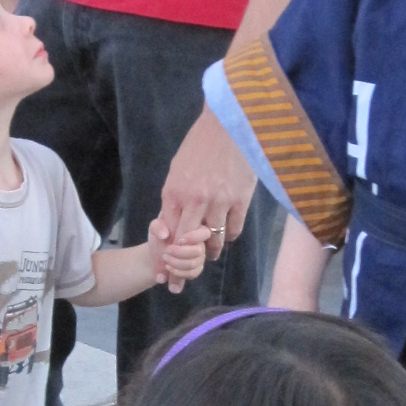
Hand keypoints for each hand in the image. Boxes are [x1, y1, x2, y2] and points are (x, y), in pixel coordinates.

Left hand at [147, 217, 208, 293]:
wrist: (157, 253)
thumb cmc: (159, 236)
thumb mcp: (155, 228)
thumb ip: (157, 226)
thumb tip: (164, 234)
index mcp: (195, 229)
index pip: (205, 233)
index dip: (194, 238)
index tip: (179, 241)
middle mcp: (201, 243)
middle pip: (199, 251)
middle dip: (180, 253)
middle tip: (166, 251)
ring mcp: (200, 257)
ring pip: (194, 264)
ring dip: (176, 263)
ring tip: (164, 258)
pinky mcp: (196, 269)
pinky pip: (192, 273)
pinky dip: (178, 273)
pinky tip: (168, 268)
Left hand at [156, 108, 254, 265]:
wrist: (227, 125)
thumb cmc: (199, 146)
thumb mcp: (177, 171)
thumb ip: (173, 198)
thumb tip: (170, 224)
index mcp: (174, 193)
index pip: (167, 235)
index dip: (166, 256)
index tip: (165, 270)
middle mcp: (195, 201)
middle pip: (186, 245)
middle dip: (182, 266)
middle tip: (182, 280)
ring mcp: (219, 202)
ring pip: (212, 242)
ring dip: (209, 252)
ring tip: (208, 254)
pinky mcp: (240, 200)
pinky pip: (233, 230)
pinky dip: (229, 236)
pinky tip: (226, 234)